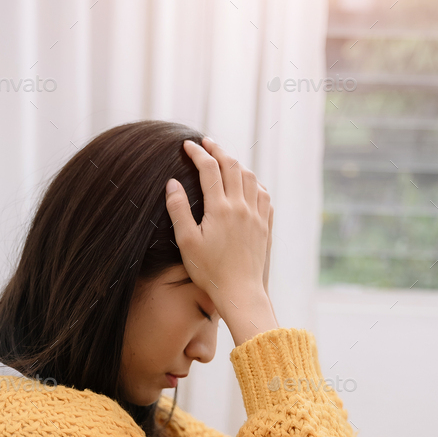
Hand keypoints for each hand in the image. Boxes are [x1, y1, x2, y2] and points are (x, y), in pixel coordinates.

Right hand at [165, 137, 271, 317]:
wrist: (241, 293)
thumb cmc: (210, 271)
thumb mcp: (186, 242)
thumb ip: (178, 210)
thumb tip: (172, 183)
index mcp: (220, 208)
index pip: (209, 169)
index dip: (197, 153)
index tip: (187, 145)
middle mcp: (241, 206)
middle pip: (232, 166)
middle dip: (218, 151)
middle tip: (206, 143)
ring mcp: (257, 215)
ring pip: (250, 177)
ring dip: (237, 164)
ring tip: (225, 161)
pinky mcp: (265, 226)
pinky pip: (264, 194)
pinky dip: (254, 183)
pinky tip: (248, 185)